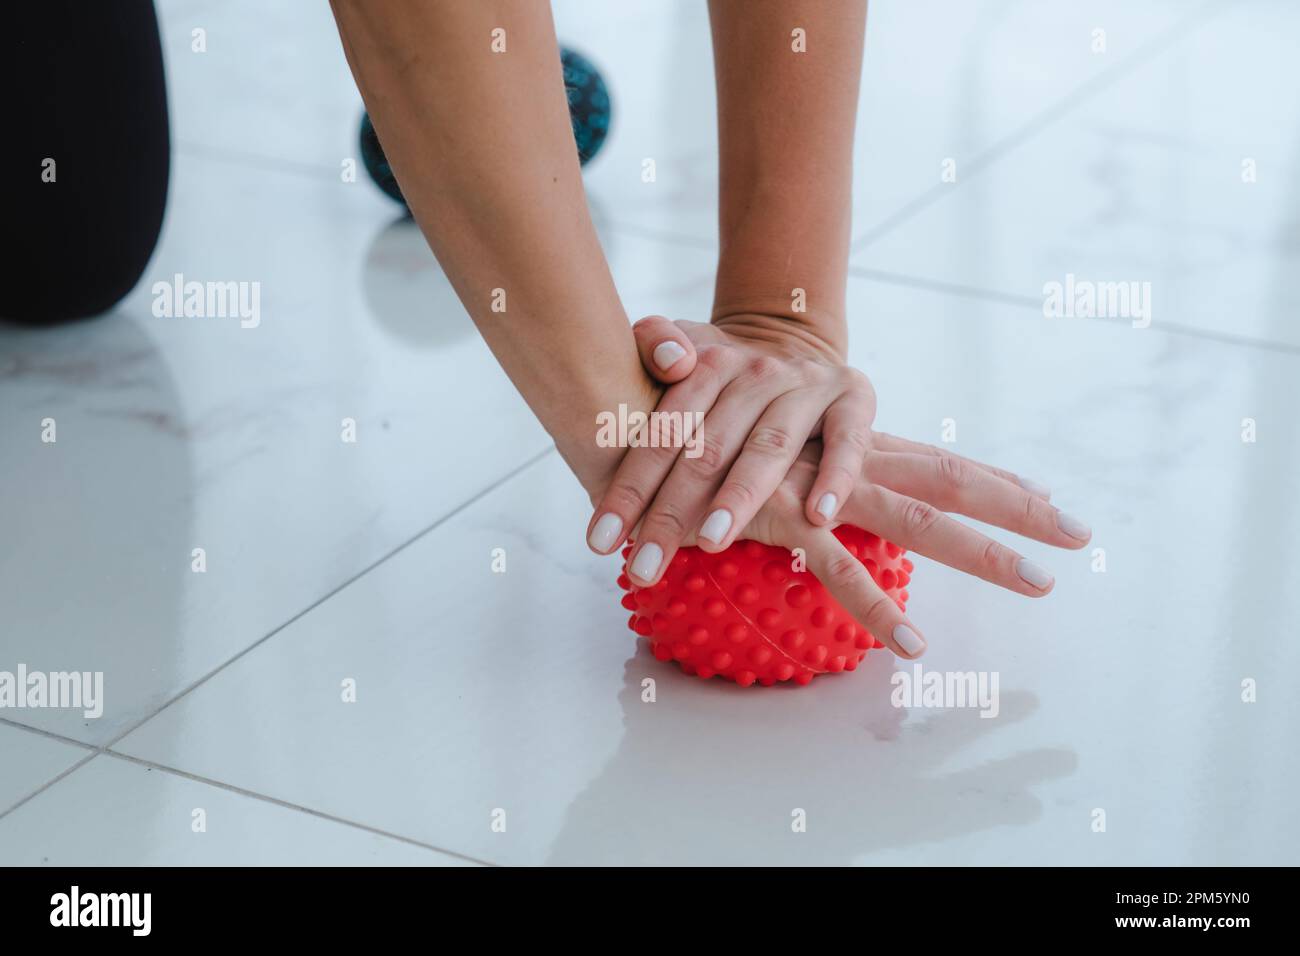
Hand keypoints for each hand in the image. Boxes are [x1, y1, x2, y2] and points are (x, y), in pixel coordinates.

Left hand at [586, 314, 875, 586]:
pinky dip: (835, 477)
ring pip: (769, 447)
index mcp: (708, 364)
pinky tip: (817, 518)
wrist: (796, 344)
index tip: (600, 541)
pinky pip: (847, 441)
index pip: (663, 432)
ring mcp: (806, 386)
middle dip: (671, 512)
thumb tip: (670, 359)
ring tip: (711, 541)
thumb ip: (654, 341)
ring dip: (740, 496)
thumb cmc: (721, 373)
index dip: (629, 487)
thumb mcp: (682, 345)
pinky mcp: (853, 399)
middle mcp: (758, 372)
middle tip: (644, 564)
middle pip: (707, 449)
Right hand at [672, 435, 1090, 659]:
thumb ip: (766, 456)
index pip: (933, 459)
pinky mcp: (783, 515)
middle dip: (1016, 508)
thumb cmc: (682, 416)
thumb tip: (796, 490)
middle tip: (1083, 533)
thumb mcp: (737, 437)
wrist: (629, 396)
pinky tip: (917, 647)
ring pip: (917, 518)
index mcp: (844, 446)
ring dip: (983, 552)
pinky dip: (875, 609)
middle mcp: (845, 461)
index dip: (989, 478)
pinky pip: (838, 568)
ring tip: (1047, 582)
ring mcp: (820, 486)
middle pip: (949, 479)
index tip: (1046, 497)